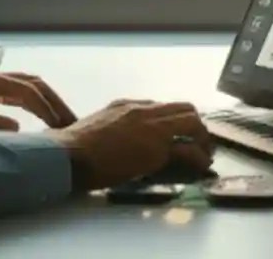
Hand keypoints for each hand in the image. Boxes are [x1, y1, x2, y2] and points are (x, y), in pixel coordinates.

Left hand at [0, 70, 77, 130]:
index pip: (28, 91)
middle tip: (73, 121)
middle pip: (34, 82)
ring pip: (28, 86)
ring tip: (63, 121)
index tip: (61, 127)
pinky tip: (40, 118)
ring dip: (47, 101)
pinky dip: (34, 103)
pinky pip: (19, 93)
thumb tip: (20, 128)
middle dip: (55, 101)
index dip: (46, 108)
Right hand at [46, 100, 213, 191]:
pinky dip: (198, 157)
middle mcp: (142, 110)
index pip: (160, 108)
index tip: (175, 136)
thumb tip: (119, 142)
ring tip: (203, 155)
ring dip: (202, 139)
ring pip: (192, 121)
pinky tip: (200, 167)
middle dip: (195, 125)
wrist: (68, 154)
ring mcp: (152, 126)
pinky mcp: (157, 147)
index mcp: (126, 105)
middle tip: (197, 143)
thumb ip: (113, 129)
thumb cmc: (73, 147)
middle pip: (183, 108)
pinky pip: (188, 149)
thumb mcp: (96, 127)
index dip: (172, 122)